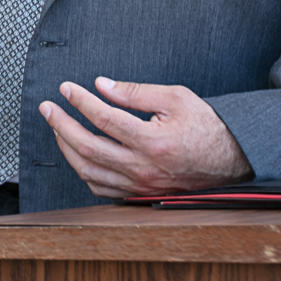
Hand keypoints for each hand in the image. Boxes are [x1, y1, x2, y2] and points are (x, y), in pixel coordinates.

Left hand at [39, 77, 252, 198]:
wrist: (233, 159)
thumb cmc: (207, 127)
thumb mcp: (176, 97)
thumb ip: (135, 92)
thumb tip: (101, 85)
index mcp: (152, 141)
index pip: (103, 118)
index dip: (80, 101)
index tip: (66, 89)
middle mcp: (143, 167)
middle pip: (87, 146)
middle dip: (60, 124)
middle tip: (47, 108)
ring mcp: (140, 185)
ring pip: (89, 171)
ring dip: (66, 149)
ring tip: (57, 129)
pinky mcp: (141, 194)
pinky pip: (102, 189)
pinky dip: (84, 172)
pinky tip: (77, 155)